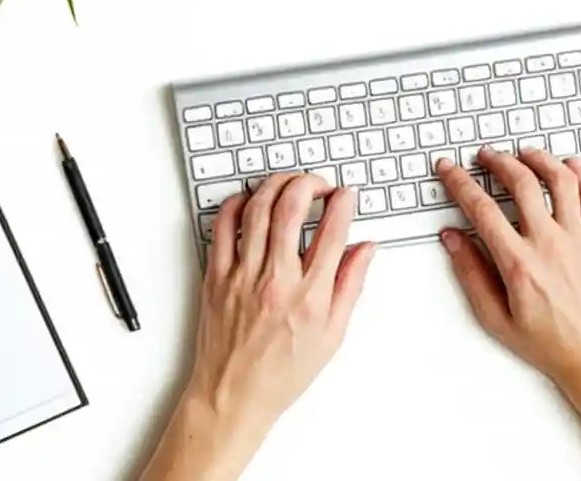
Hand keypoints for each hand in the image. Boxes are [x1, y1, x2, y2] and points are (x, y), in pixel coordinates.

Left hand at [142, 174, 375, 480]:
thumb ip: (350, 286)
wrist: (232, 396)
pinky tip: (249, 200)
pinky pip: (223, 227)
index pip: (332, 232)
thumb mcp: (332, 335)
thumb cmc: (281, 373)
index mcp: (310, 297)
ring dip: (276, 185)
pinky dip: (236, 204)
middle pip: (291, 209)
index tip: (347, 194)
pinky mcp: (216, 277)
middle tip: (318, 184)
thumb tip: (365, 250)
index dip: (343, 203)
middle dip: (309, 184)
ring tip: (288, 183)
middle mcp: (275, 281)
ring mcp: (242, 277)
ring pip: (257, 210)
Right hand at [436, 148, 580, 479]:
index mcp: (519, 263)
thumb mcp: (496, 319)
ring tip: (524, 153)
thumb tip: (452, 238)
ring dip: (538, 159)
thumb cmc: (551, 345)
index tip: (449, 170)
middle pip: (520, 183)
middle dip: (497, 162)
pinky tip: (570, 165)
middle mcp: (550, 244)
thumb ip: (471, 274)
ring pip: (560, 180)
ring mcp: (580, 239)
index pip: (481, 209)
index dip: (459, 183)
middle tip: (485, 156)